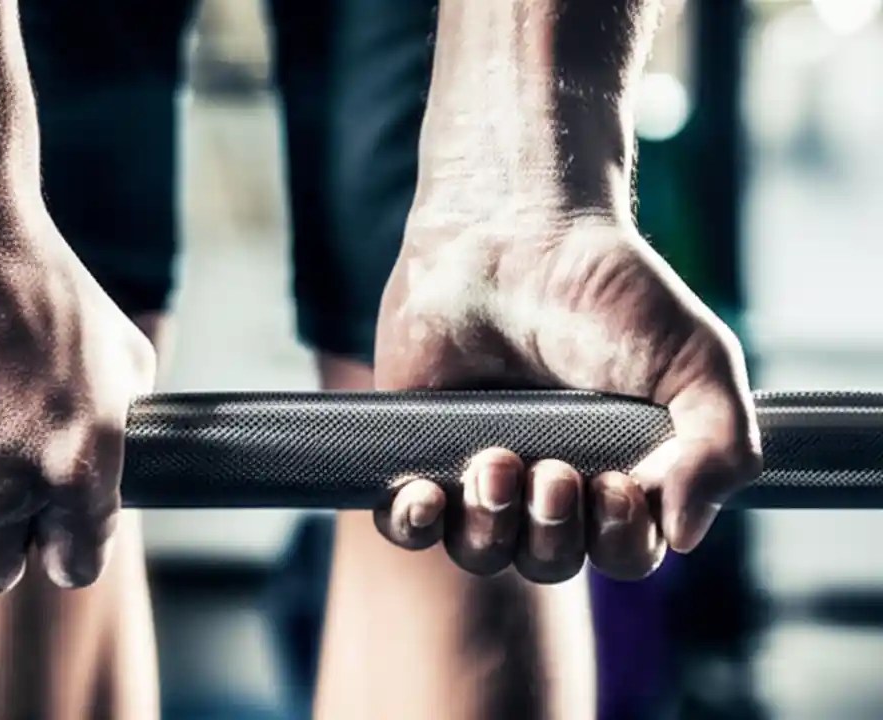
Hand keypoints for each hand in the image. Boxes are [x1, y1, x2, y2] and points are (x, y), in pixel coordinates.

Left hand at [373, 215, 760, 582]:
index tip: (618, 484)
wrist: (512, 230)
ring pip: (480, 550)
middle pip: (550, 560)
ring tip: (495, 464)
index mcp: (621, 469)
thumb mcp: (695, 359)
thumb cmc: (607, 290)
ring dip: (491, 526)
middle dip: (554, 532)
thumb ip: (720, 445)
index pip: (624, 552)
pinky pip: (407, 525)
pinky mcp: (419, 446)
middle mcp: (551, 480)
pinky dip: (414, 526)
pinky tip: (425, 499)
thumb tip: (685, 534)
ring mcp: (481, 467)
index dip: (620, 541)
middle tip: (552, 472)